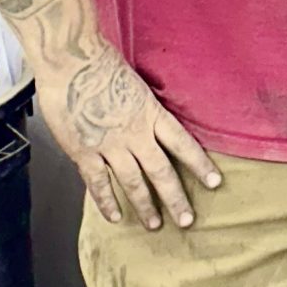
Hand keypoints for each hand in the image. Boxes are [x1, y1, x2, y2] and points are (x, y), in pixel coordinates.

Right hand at [37, 42, 221, 228]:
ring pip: (133, 182)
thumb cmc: (101, 63)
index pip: (183, 144)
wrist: (71, 61)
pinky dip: (106, 201)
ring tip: (155, 225)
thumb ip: (145, 107)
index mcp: (151, 114)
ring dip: (145, 205)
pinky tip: (115, 217)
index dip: (200, 164)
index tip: (215, 182)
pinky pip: (97, 182)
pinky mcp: (84, 151)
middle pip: (161, 171)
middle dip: (176, 198)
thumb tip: (153, 120)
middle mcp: (135, 133)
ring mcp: (110, 145)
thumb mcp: (137, 83)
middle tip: (187, 220)